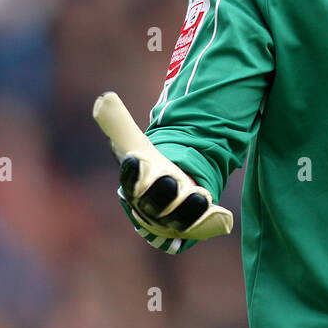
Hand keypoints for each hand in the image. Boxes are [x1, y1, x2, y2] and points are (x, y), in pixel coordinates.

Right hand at [92, 91, 232, 243]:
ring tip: (200, 196)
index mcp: (134, 185)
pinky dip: (211, 223)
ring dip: (188, 210)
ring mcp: (170, 220)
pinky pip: (201, 229)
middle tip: (171, 179)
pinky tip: (223, 215)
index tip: (137, 158)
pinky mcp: (191, 227)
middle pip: (153, 203)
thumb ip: (120, 123)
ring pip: (178, 219)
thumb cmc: (148, 168)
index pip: (129, 179)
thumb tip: (104, 98)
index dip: (133, 172)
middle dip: (161, 193)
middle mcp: (149, 207)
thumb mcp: (135, 144)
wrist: (164, 196)